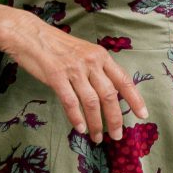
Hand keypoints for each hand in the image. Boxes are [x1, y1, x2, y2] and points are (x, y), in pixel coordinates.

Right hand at [0, 10, 144, 142]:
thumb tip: (108, 93)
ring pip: (92, 102)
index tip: (143, 115)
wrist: (30, 34)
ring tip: (98, 137)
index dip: (135, 99)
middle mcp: (91, 62)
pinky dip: (77, 118)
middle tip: (117, 136)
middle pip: (109, 95)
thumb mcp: (84, 52)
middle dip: (115, 119)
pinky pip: (70, 102)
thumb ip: (97, 70)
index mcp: (101, 56)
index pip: (124, 80)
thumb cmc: (57, 46)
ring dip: (96, 123)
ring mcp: (74, 70)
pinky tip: (80, 128)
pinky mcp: (56, 76)